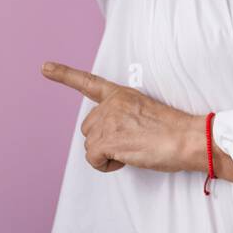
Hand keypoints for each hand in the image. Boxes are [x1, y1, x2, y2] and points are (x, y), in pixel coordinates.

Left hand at [41, 61, 201, 174]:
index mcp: (122, 94)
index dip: (64, 75)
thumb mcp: (146, 112)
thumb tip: (113, 136)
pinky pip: (93, 159)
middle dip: (104, 140)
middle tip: (131, 142)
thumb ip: (123, 116)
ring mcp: (108, 120)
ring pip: (90, 145)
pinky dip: (107, 165)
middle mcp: (111, 104)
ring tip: (134, 149)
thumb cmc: (174, 130)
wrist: (187, 138)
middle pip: (88, 128)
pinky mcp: (107, 139)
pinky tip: (127, 158)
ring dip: (107, 153)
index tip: (45, 67)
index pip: (89, 82)